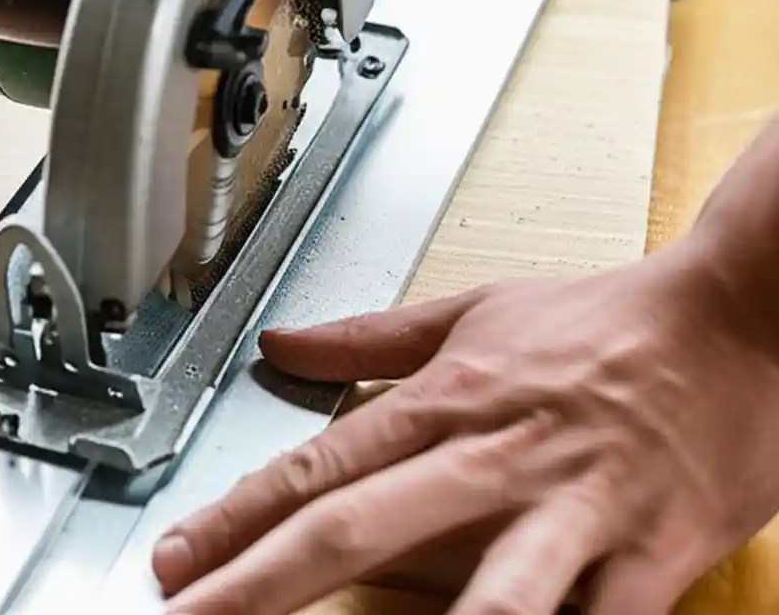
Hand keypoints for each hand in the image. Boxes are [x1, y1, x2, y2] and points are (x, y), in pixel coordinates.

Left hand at [151, 227, 778, 613]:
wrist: (743, 320)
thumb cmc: (606, 322)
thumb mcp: (476, 310)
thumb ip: (370, 339)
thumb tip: (281, 344)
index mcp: (450, 398)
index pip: (319, 464)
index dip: (237, 515)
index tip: (176, 558)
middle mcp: (497, 456)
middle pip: (358, 526)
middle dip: (263, 583)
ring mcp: (572, 512)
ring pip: (480, 591)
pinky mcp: (647, 557)